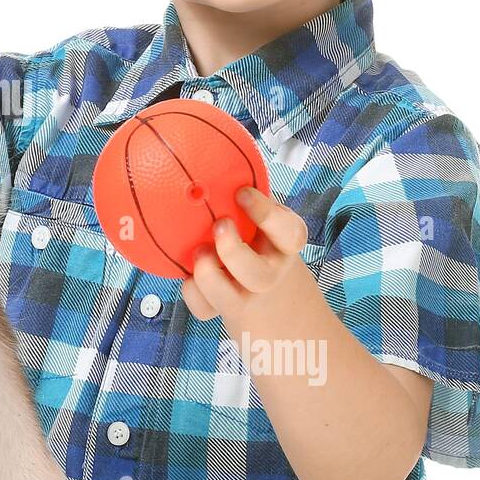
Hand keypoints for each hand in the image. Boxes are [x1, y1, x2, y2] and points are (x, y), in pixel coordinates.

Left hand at [180, 185, 307, 322]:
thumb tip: (207, 167)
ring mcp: (249, 297)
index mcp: (284, 246)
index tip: (241, 192)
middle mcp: (270, 273)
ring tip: (198, 251)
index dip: (266, 213)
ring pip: (228, 297)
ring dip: (207, 273)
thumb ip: (249, 206)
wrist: (284, 308)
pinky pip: (205, 309)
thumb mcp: (268, 226)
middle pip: (258, 274)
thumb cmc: (264, 248)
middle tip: (218, 226)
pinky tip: (188, 275)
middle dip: (231, 251)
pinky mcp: (228, 312)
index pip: (290, 233)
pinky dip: (192, 292)